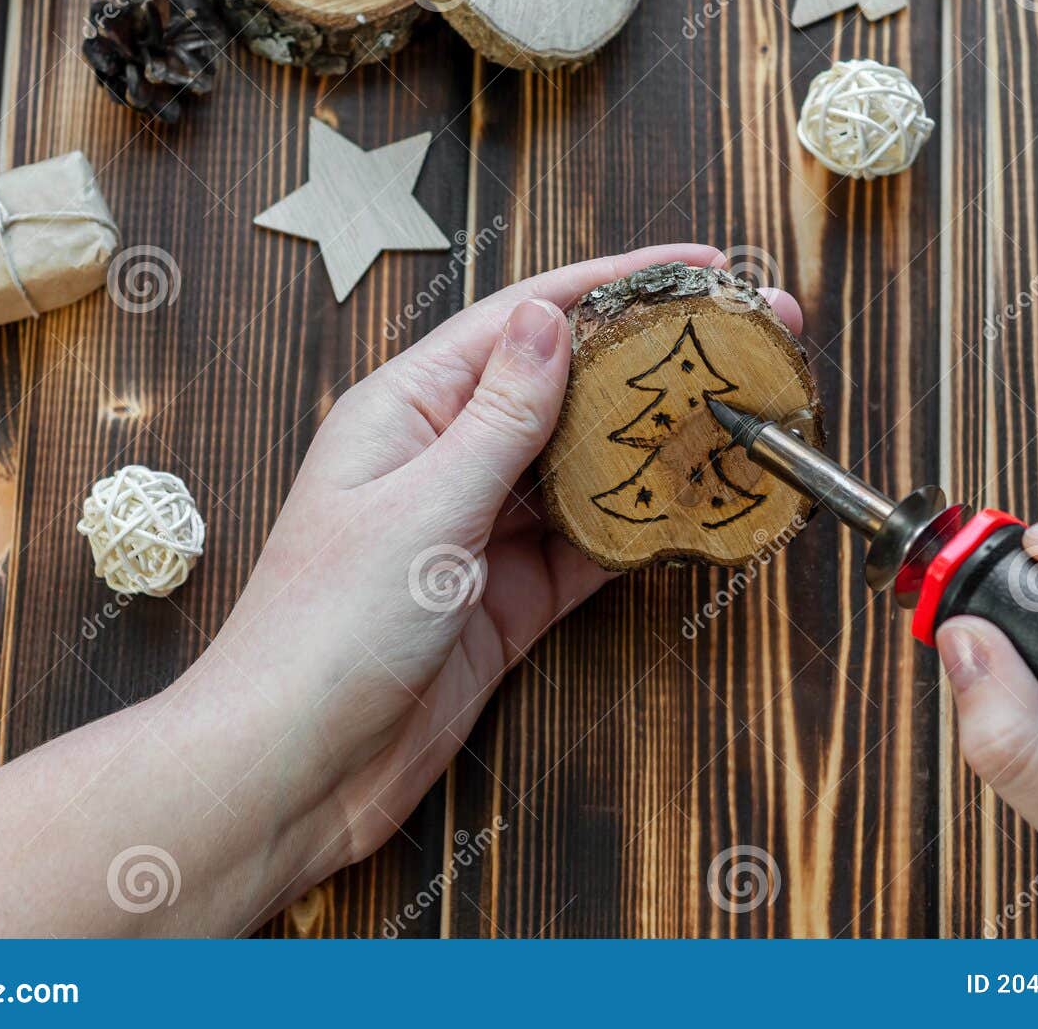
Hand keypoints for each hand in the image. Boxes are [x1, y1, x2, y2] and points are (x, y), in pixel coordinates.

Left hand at [182, 245, 803, 892]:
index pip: (523, 322)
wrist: (293, 769)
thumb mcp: (425, 506)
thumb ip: (500, 418)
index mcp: (407, 409)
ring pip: (583, 466)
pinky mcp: (505, 598)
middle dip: (652, 362)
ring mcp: (478, 529)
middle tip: (744, 338)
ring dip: (655, 444)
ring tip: (736, 413)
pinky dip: (638, 528)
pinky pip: (586, 546)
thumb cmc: (325, 630)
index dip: (614, 285)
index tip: (697, 267)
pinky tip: (694, 507)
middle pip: (564, 387)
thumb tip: (551, 318)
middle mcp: (444, 458)